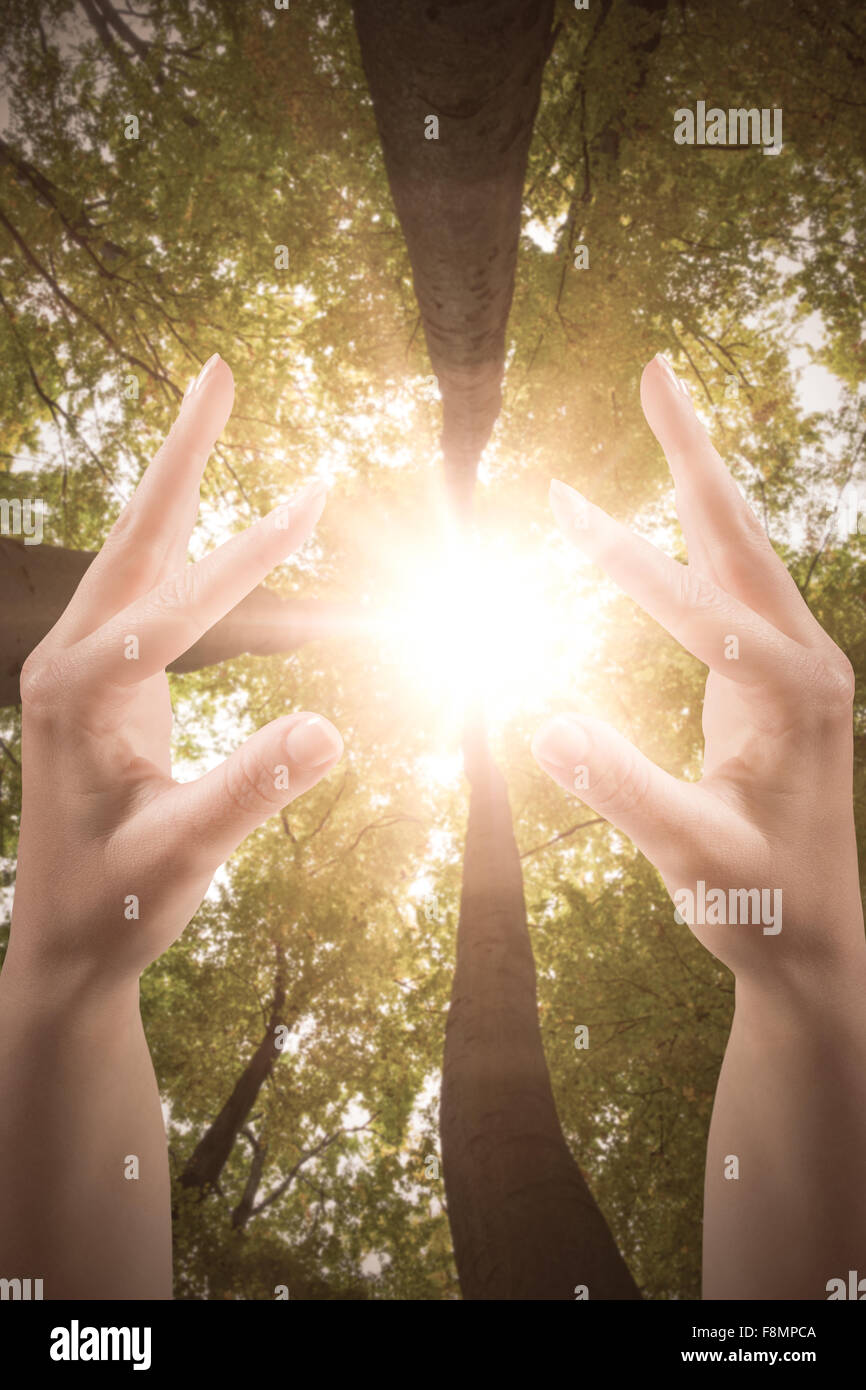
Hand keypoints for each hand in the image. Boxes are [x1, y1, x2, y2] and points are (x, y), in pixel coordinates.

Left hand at [8, 353, 342, 997]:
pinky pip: (148, 590)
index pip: (174, 608)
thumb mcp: (183, 855)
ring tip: (215, 406)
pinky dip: (186, 543)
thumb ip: (250, 790)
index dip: (246, 558)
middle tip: (219, 368)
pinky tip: (211, 518)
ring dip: (179, 480)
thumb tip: (333, 726)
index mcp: (79, 694)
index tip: (312, 502)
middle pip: (134, 537)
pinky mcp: (100, 678)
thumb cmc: (116, 903)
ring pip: (135, 552)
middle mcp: (67, 662)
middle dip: (181, 452)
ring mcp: (79, 665)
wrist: (65, 943)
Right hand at [532, 353, 861, 990]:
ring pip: (747, 548)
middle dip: (694, 452)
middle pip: (744, 536)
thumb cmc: (761, 904)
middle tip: (656, 370)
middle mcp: (809, 661)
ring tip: (663, 406)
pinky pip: (740, 582)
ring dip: (703, 476)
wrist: (820, 940)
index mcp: (793, 696)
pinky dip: (704, 529)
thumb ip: (622, 790)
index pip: (701, 607)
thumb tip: (538, 719)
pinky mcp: (785, 675)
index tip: (559, 508)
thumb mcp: (691, 859)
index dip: (627, 559)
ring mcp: (802, 663)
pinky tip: (677, 508)